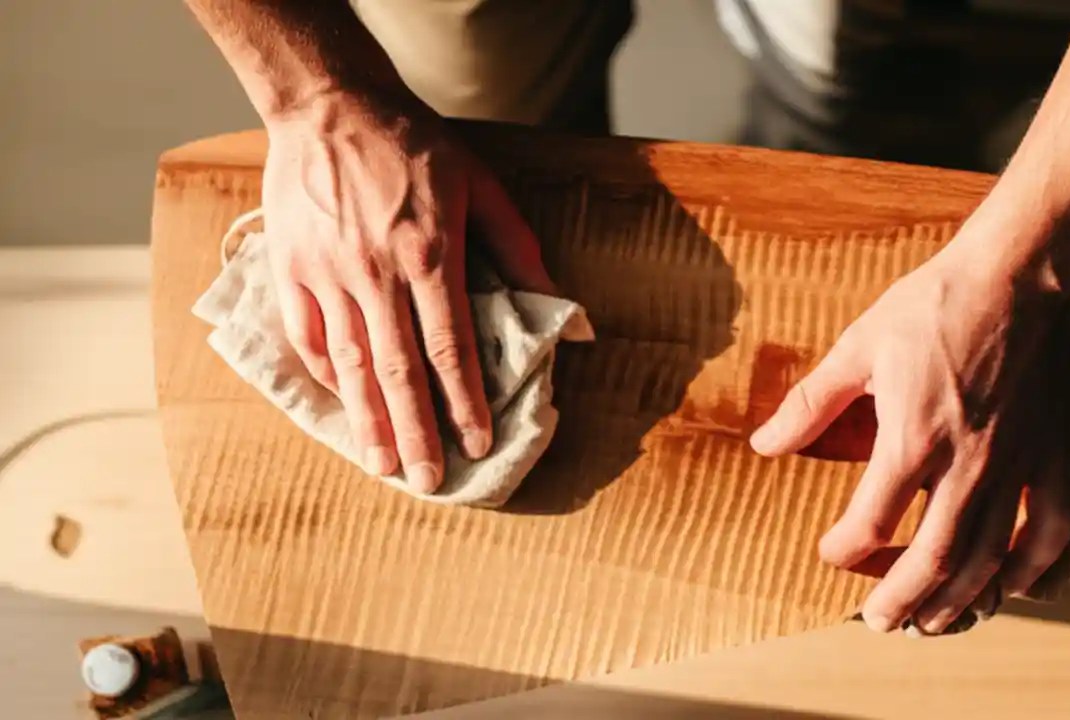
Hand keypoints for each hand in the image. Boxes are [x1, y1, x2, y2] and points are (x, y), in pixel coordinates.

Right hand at [262, 92, 554, 492]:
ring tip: (380, 465)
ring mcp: (328, 274)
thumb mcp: (481, 184)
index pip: (450, 347)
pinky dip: (324, 376)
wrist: (329, 104)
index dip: (466, 401)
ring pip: (349, 364)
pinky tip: (341, 407)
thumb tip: (561, 305)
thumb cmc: (413, 144)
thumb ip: (519, 247)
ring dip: (367, 420)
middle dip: (416, 431)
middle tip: (427, 480)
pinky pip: (306, 335)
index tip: (477, 443)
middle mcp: (376, 273)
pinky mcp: (290, 268)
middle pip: (398, 370)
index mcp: (429, 255)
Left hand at [750, 237, 1069, 634]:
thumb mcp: (856, 348)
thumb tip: (763, 444)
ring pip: (991, 559)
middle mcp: (966, 465)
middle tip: (881, 623)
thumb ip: (809, 404)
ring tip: (934, 624)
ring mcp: (1015, 465)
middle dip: (902, 602)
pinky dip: (1039, 570)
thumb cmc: (929, 309)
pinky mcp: (1050, 455)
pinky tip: (1020, 591)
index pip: (870, 523)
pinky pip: (1053, 529)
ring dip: (961, 602)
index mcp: (912, 439)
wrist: (1014, 278)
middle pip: (934, 561)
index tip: (830, 552)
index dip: (844, 549)